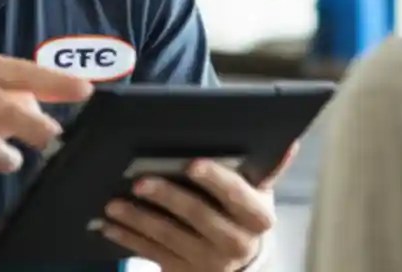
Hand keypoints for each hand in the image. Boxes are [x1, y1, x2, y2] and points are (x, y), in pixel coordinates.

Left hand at [99, 144, 298, 270]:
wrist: (241, 262)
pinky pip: (151, 254)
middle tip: (140, 181)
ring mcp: (208, 262)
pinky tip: (110, 224)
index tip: (192, 163)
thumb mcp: (259, 191)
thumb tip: (291, 141)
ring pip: (169, 237)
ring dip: (138, 219)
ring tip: (113, 202)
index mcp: (258, 217)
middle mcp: (236, 243)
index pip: (236, 195)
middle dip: (168, 198)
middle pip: (199, 216)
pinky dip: (128, 238)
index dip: (216, 180)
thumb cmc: (244, 213)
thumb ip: (268, 167)